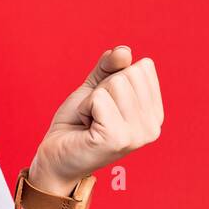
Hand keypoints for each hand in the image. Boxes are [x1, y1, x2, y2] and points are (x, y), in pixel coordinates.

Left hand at [28, 45, 163, 193]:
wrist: (55, 157)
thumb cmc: (76, 125)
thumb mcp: (95, 88)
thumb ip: (110, 67)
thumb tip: (124, 51)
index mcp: (154, 113)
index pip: (143, 68)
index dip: (114, 80)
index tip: (104, 105)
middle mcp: (152, 126)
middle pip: (129, 74)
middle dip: (102, 90)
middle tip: (94, 115)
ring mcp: (137, 135)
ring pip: (115, 84)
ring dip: (91, 100)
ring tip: (89, 122)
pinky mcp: (117, 139)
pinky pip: (98, 99)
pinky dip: (84, 108)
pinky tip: (85, 128)